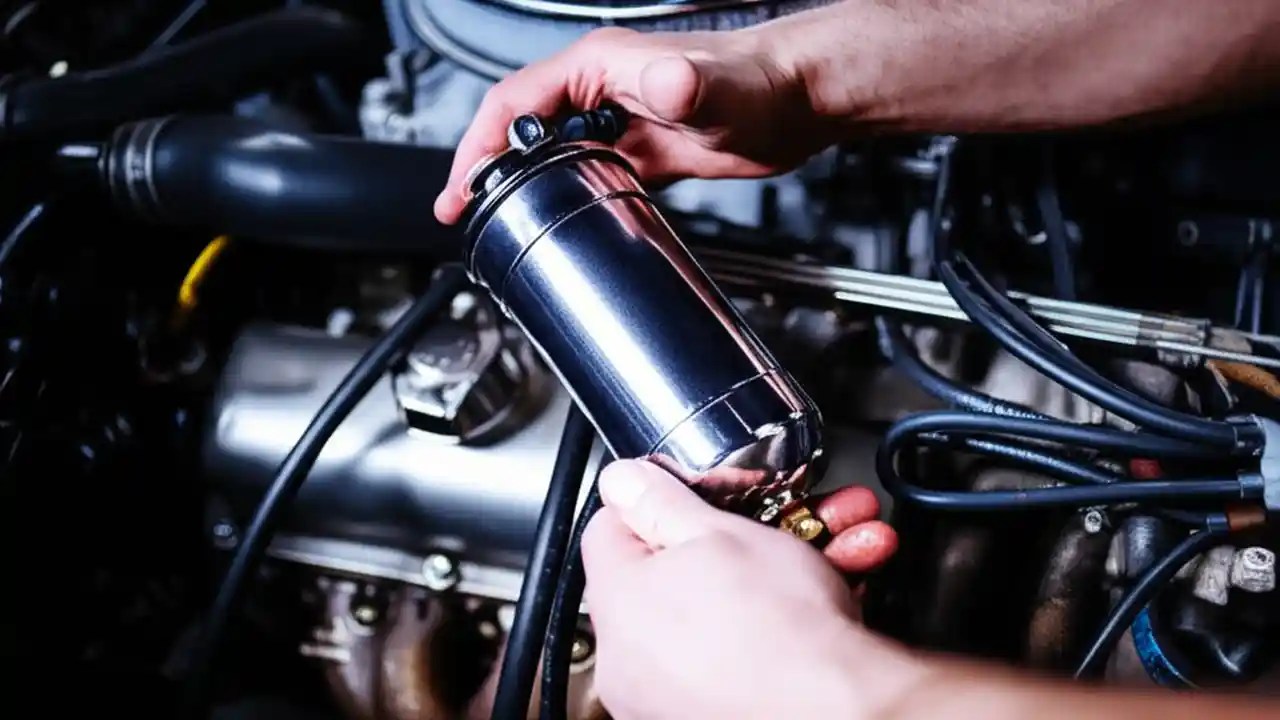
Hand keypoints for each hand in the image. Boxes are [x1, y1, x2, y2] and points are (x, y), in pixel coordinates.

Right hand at [433, 26, 837, 224]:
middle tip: (462, 210)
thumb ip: (684, 83)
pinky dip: (563, 190)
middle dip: (484, 166)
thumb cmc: (761, 81)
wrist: (802, 100)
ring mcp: (622, 119)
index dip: (479, 144)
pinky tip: (561, 215)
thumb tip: (663, 82)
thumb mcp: (714, 86)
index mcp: (599, 67)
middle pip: (521, 125)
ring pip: (550, 149)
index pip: (514, 101)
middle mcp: (603, 89)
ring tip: (494, 217)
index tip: (460, 185)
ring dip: (519, 181)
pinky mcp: (646, 148)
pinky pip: (587, 168)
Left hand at [581, 459, 922, 719]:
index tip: (693, 497)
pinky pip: (736, 650)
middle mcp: (630, 660)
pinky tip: (829, 597)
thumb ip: (660, 502)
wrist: (845, 710)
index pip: (610, 530)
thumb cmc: (785, 630)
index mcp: (619, 604)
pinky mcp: (709, 713)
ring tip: (830, 551)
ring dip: (774, 572)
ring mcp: (666, 696)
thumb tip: (621, 482)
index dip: (656, 502)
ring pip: (717, 608)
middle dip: (733, 536)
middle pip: (670, 571)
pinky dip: (776, 623)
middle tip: (772, 521)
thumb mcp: (720, 533)